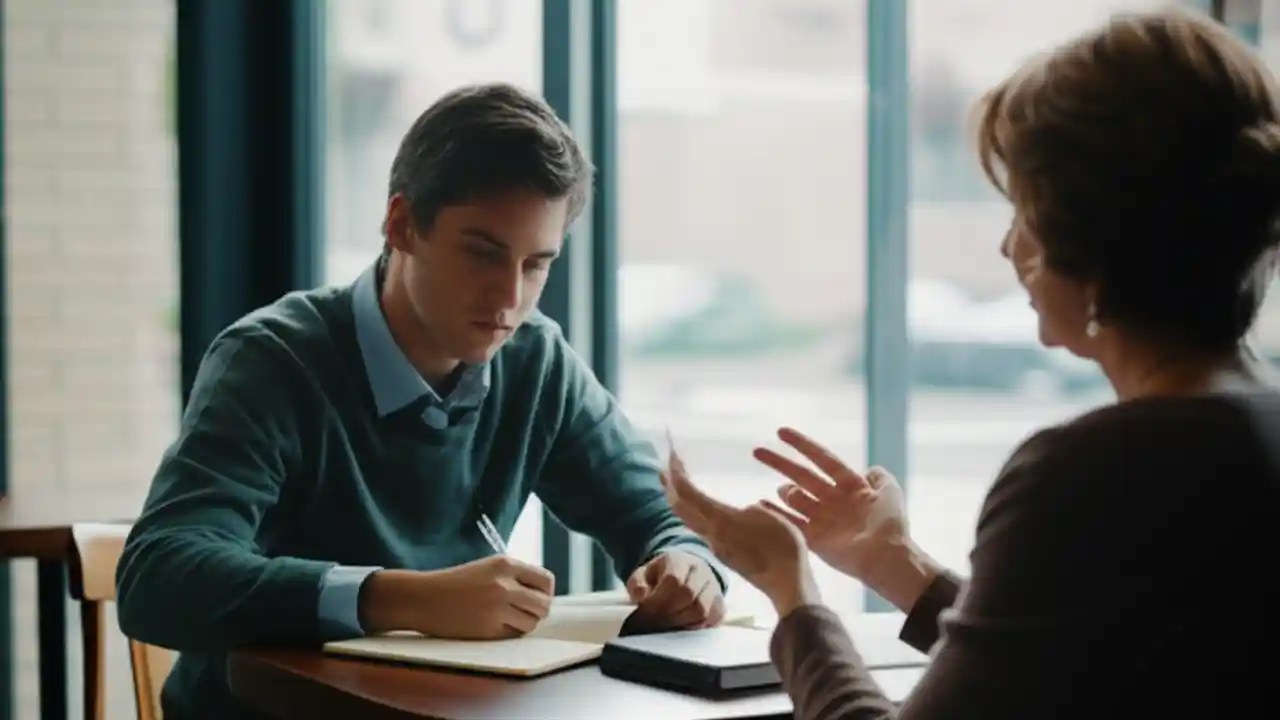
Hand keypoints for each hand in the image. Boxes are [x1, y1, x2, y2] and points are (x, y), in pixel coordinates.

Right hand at [359, 555, 554, 638]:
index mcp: (505, 564)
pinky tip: (494, 625)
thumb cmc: (456, 582)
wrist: (424, 598)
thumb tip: (543, 594)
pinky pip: (513, 635)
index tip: (536, 597)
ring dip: (524, 624)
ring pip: (531, 623)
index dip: (545, 592)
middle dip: (538, 611)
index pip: (546, 580)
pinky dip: (509, 633)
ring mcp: (497, 608)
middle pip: (544, 605)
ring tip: (508, 619)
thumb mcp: (488, 568)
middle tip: (525, 612)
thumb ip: (515, 576)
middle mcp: (504, 585)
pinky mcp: (487, 629)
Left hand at [625, 550, 725, 630]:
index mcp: (679, 560)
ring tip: (668, 628)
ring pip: (703, 610)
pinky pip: (714, 619)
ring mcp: (714, 587)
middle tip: (655, 624)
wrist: (685, 573)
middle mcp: (701, 571)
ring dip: (682, 623)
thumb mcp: (643, 575)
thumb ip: (637, 584)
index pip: (674, 580)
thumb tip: (641, 596)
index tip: (646, 612)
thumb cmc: (660, 577)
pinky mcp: (721, 604)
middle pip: (689, 595)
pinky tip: (684, 628)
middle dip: (669, 613)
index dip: (659, 599)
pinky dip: (698, 627)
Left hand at [661, 447, 820, 617]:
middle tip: (665, 466)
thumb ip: (749, 510)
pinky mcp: (724, 553)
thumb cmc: (783, 547)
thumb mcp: (769, 516)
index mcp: (719, 520)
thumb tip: (742, 510)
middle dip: (670, 485)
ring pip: (688, 518)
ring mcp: (715, 545)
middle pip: (680, 507)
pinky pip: (699, 526)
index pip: (688, 494)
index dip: (676, 474)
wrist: (787, 584)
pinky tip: (699, 507)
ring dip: (678, 499)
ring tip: (675, 483)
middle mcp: (710, 533)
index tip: (671, 455)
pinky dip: (691, 510)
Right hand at [754, 427, 939, 610]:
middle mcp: (832, 499)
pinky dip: (776, 514)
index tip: (781, 432)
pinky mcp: (814, 538)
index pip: (822, 459)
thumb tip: (870, 469)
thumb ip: (880, 477)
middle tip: (757, 451)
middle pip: (802, 475)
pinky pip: (791, 522)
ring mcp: (822, 519)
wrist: (885, 558)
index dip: (803, 445)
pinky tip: (762, 504)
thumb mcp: (890, 492)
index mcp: (850, 486)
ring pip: (796, 499)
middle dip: (780, 463)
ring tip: (783, 491)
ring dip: (786, 492)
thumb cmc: (889, 524)